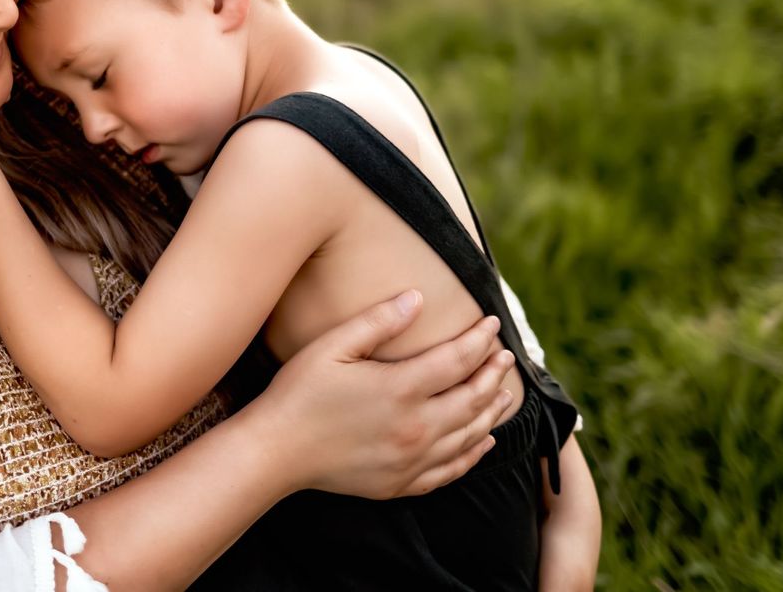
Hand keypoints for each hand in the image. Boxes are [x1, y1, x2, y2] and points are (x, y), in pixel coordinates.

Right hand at [248, 290, 516, 499]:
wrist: (275, 452)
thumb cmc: (299, 393)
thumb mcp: (333, 346)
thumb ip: (378, 321)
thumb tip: (417, 297)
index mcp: (400, 389)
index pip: (458, 360)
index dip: (480, 340)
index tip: (492, 324)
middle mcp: (415, 428)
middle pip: (473, 399)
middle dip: (494, 374)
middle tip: (507, 355)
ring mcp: (411, 460)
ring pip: (469, 435)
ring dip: (492, 411)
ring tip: (505, 393)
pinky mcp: (402, 483)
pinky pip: (451, 469)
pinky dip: (473, 453)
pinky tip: (483, 441)